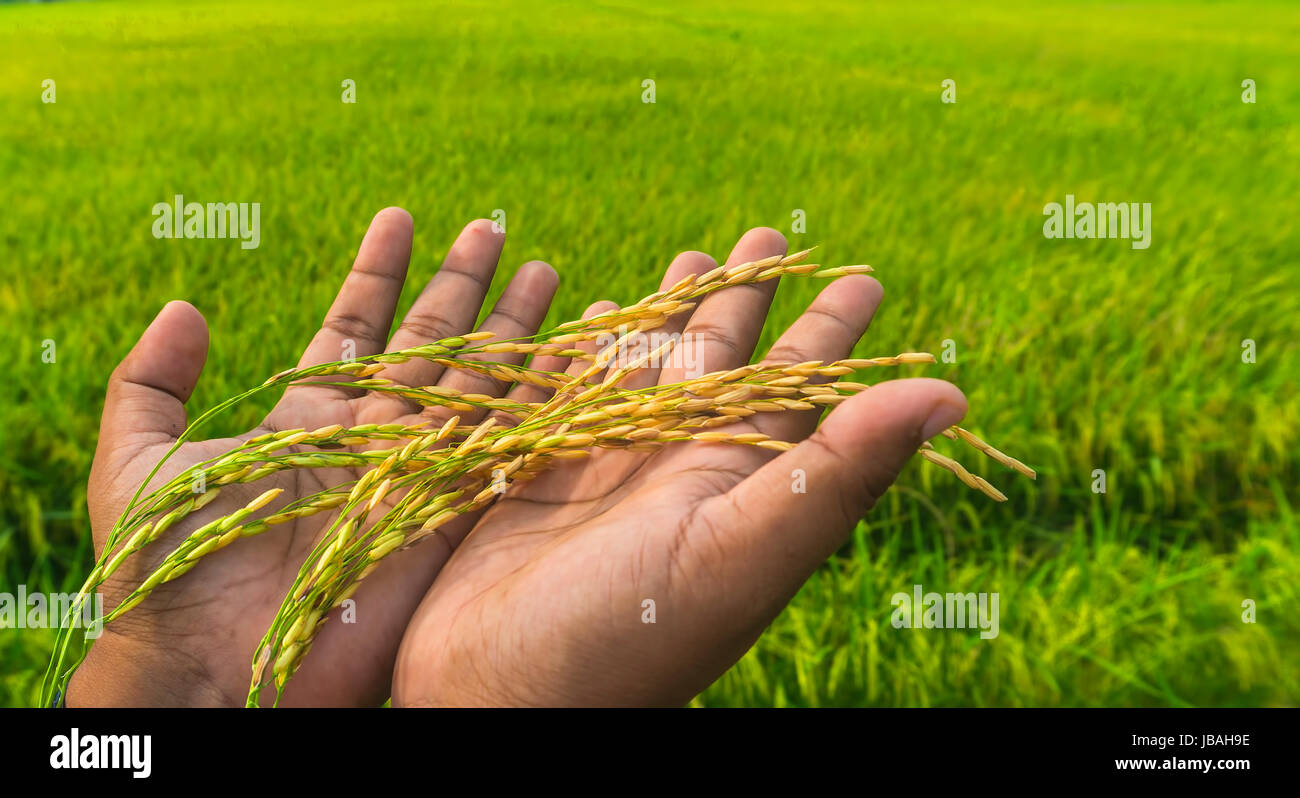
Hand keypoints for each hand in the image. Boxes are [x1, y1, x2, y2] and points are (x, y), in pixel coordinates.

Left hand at [73, 208, 558, 705]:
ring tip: (545, 270)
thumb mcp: (134, 463)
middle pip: (431, 347)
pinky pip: (502, 444)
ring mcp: (417, 475)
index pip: (354, 330)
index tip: (399, 218)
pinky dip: (536, 398)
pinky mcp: (450, 514)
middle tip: (493, 227)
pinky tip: (565, 352)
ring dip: (510, 327)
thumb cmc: (167, 573)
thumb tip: (186, 308)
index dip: (377, 274)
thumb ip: (150, 384)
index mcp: (309, 424)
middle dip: (462, 285)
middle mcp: (372, 441)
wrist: (216, 667)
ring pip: (477, 384)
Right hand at [392, 227, 966, 706]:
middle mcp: (677, 472)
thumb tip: (952, 394)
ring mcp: (604, 471)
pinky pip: (570, 392)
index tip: (864, 276)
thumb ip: (837, 475)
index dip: (831, 332)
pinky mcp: (535, 474)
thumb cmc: (624, 642)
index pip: (799, 387)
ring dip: (671, 316)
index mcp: (735, 485)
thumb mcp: (740, 554)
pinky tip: (600, 314)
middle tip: (767, 236)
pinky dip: (586, 350)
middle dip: (746, 300)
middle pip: (725, 364)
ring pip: (649, 370)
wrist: (496, 701)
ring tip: (690, 257)